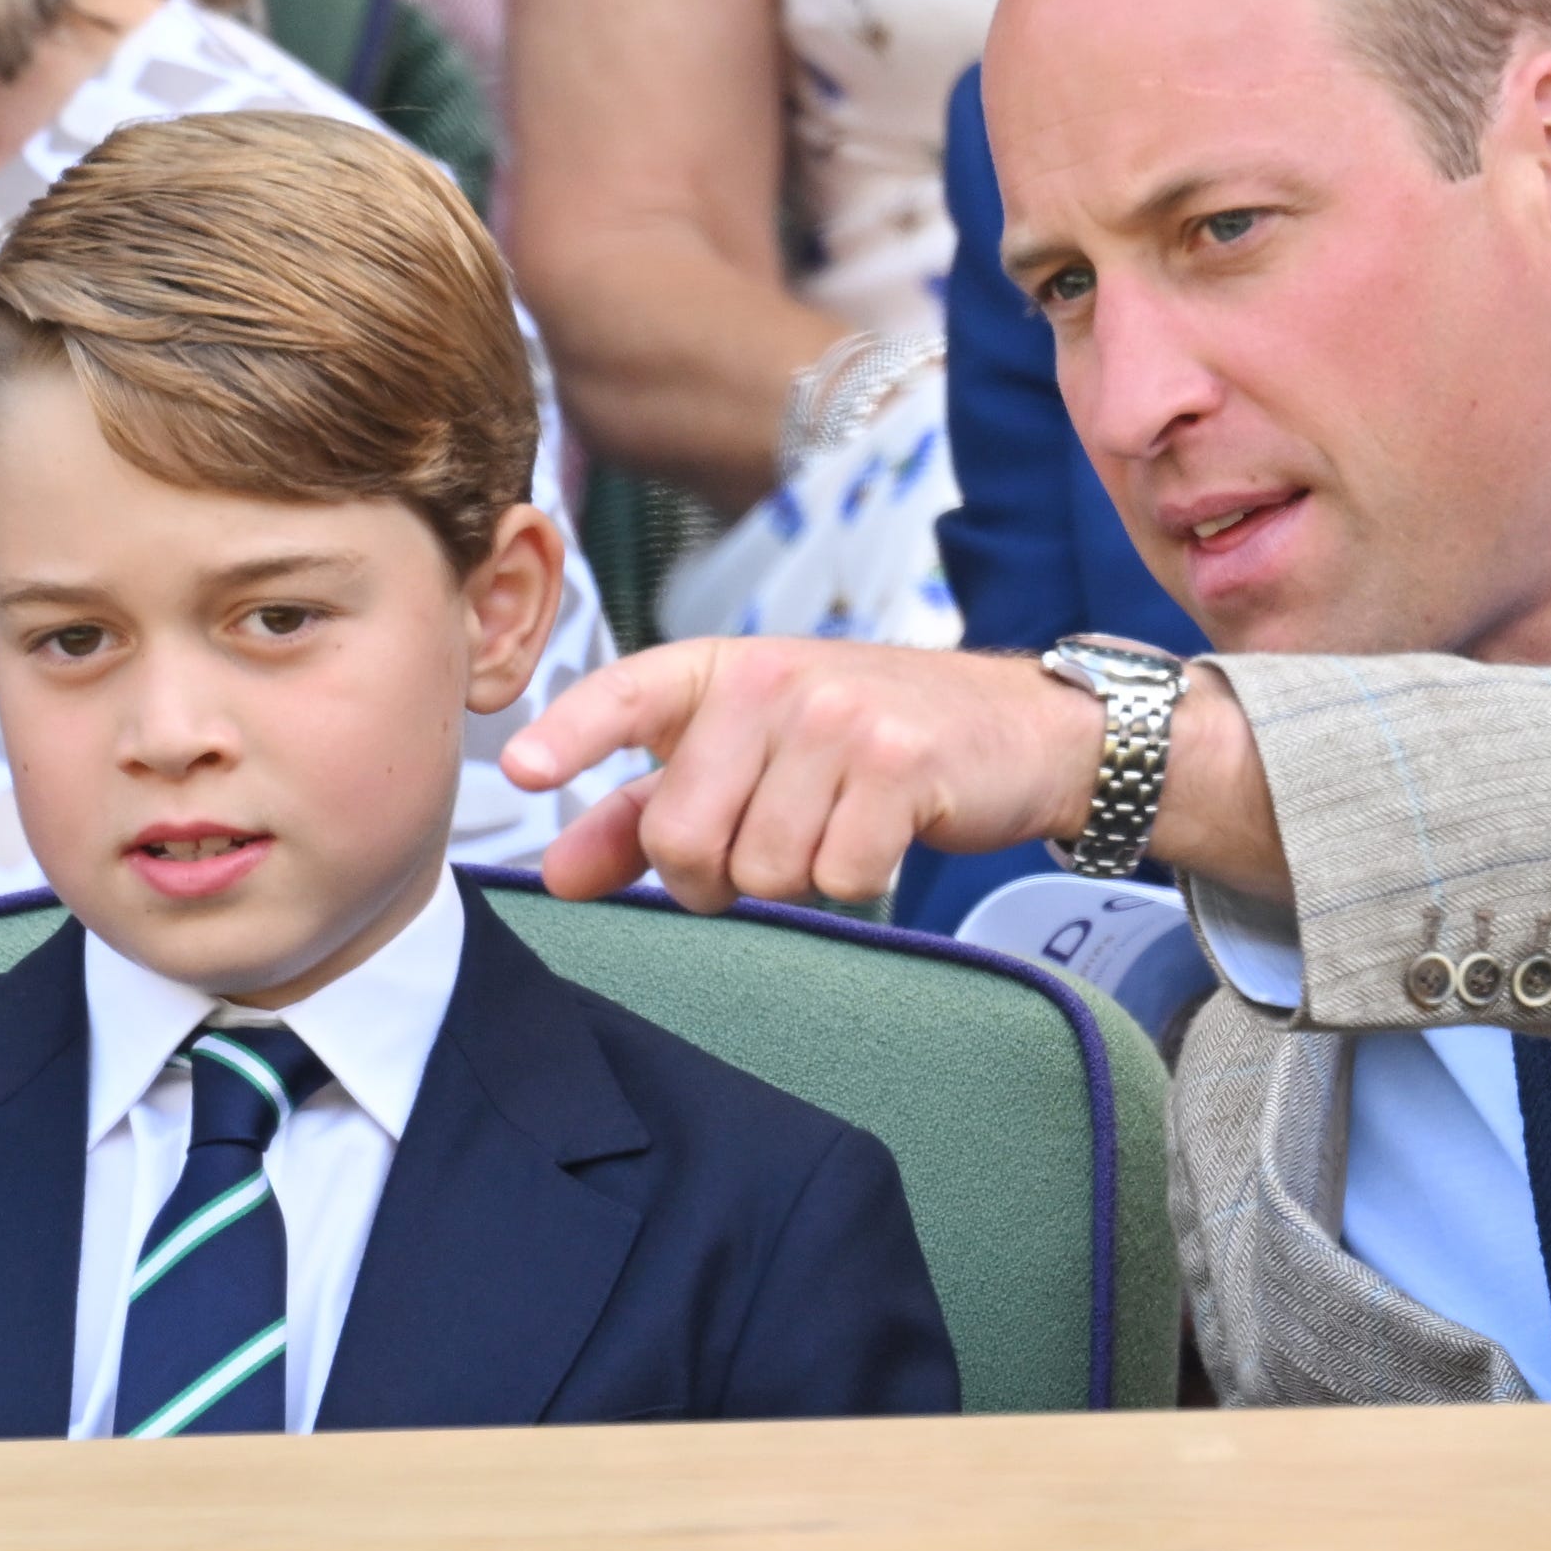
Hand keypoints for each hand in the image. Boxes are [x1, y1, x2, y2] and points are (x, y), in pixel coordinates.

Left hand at [500, 640, 1288, 911]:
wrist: (1023, 730)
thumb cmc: (873, 745)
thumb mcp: (755, 760)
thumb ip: (647, 815)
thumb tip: (556, 874)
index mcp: (726, 669)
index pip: (630, 693)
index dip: (575, 734)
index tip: (527, 770)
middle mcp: (774, 681)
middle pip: (684, 835)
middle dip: (713, 874)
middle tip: (768, 847)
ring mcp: (837, 720)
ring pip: (760, 868)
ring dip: (796, 878)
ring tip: (838, 827)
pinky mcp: (900, 767)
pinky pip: (837, 878)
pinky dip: (858, 881)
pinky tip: (885, 836)